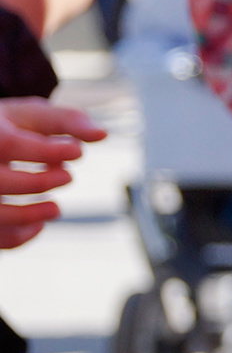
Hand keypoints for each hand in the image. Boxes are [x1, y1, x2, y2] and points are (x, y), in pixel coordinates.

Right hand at [0, 98, 106, 248]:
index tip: (77, 151)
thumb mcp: (32, 117)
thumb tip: (102, 134)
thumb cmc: (7, 128)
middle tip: (67, 176)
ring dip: (30, 215)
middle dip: (39, 182)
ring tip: (55, 208)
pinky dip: (18, 235)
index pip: (8, 144)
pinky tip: (38, 224)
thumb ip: (66, 121)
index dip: (48, 151)